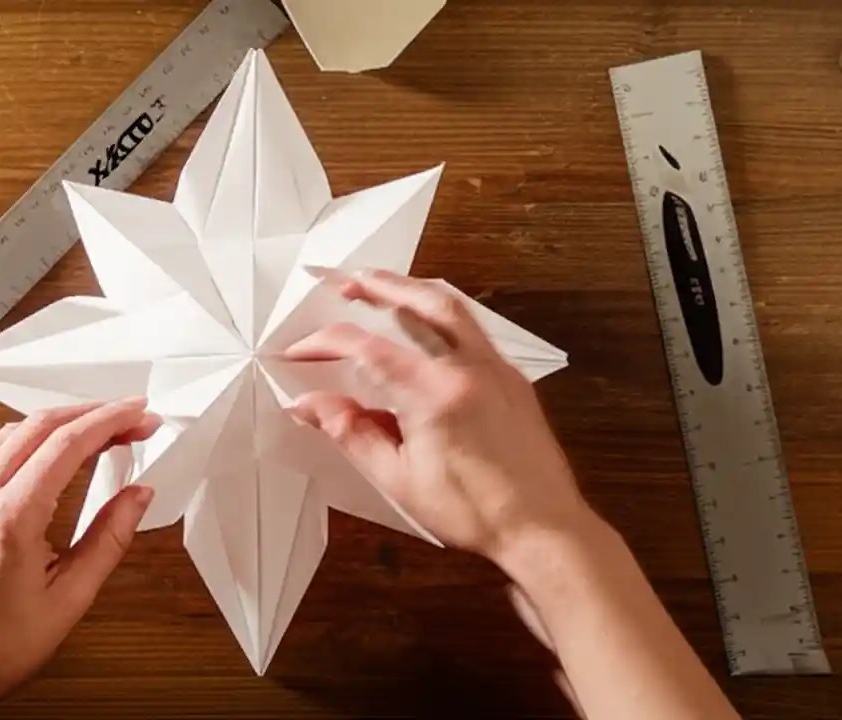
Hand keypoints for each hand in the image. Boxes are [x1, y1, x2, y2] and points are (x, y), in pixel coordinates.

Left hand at [0, 400, 158, 710]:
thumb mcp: (70, 598)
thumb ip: (110, 538)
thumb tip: (138, 495)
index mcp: (9, 521)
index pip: (67, 443)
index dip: (110, 420)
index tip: (138, 414)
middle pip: (39, 426)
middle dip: (89, 414)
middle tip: (126, 420)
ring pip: (7, 435)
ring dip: (54, 427)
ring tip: (92, 436)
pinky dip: (19, 449)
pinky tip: (42, 463)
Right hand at [286, 269, 590, 562]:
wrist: (542, 527)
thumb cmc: (472, 511)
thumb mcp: (399, 478)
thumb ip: (352, 433)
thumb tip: (310, 405)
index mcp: (434, 393)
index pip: (367, 348)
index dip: (325, 343)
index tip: (299, 350)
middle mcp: (468, 367)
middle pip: (418, 303)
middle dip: (377, 286)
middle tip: (345, 281)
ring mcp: (496, 368)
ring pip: (452, 307)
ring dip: (413, 290)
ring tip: (384, 286)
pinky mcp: (512, 379)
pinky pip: (474, 328)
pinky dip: (444, 313)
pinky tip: (428, 322)